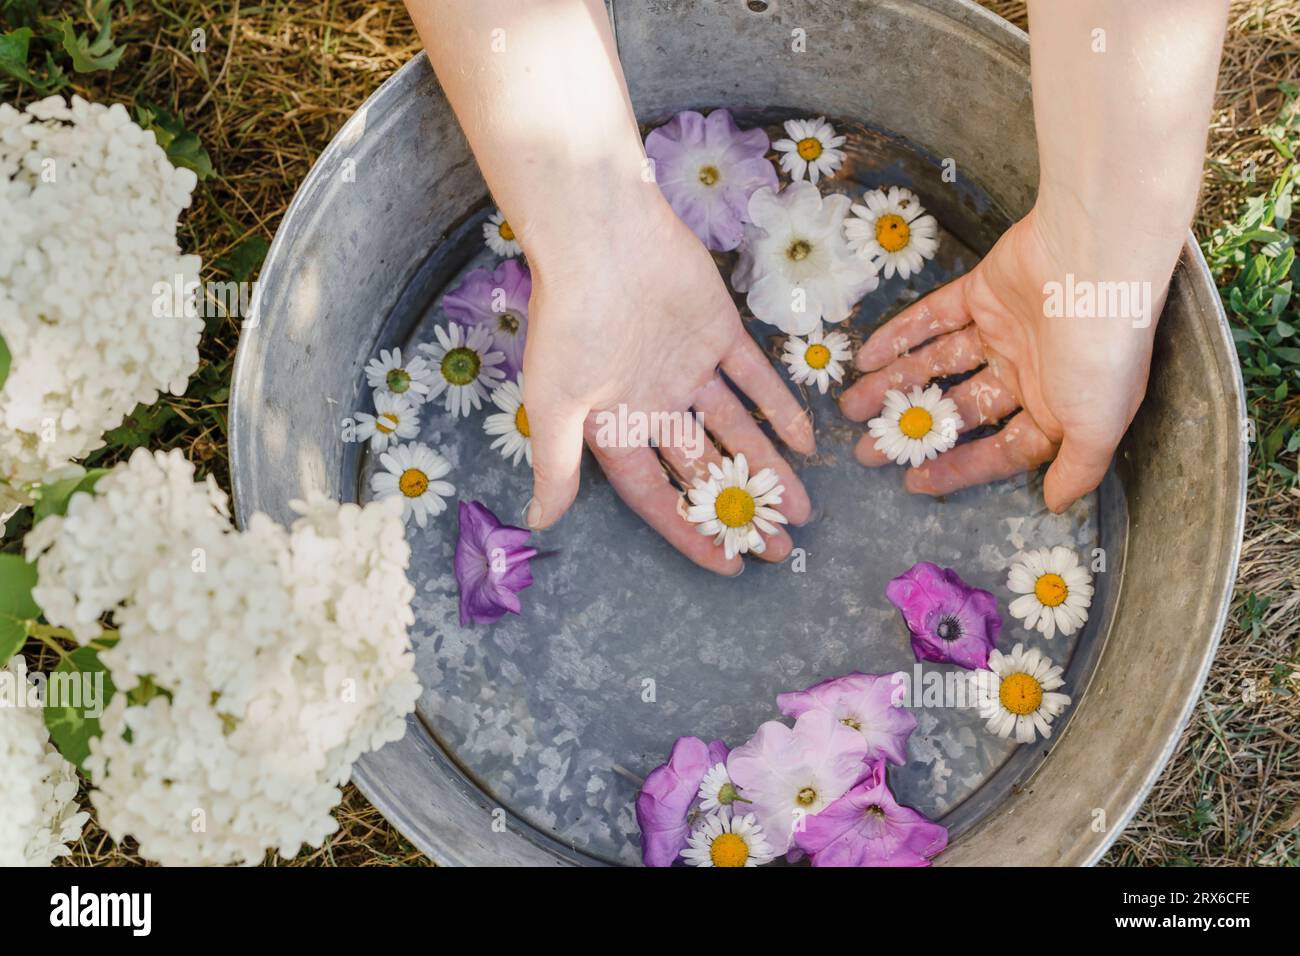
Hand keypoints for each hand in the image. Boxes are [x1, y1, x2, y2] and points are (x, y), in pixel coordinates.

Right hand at [522, 189, 814, 573]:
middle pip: (702, 468)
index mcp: (612, 425)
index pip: (656, 495)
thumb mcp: (554, 404)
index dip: (689, 532)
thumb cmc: (570, 322)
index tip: (729, 566)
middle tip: (779, 547)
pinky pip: (755, 378)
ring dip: (767, 467)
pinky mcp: (717, 330)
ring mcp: (686, 366)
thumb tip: (538, 523)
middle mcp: (652, 402)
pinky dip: (780, 407)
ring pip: (735, 430)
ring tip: (803, 510)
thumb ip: (555, 465)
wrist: (601, 234)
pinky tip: (807, 443)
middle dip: (737, 508)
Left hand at [840, 207, 1169, 511]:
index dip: (958, 467)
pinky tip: (867, 358)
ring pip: (940, 365)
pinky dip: (901, 336)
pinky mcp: (984, 290)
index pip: (999, 449)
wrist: (1097, 262)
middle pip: (961, 409)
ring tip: (852, 407)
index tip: (912, 480)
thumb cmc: (1101, 353)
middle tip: (868, 450)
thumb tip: (1056, 505)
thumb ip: (1076, 468)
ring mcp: (1004, 329)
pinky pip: (934, 318)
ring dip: (897, 385)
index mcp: (1058, 408)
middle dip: (915, 430)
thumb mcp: (1098, 427)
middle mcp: (1030, 371)